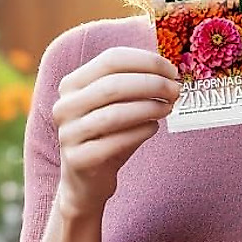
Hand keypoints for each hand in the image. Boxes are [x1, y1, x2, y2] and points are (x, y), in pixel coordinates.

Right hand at [52, 46, 178, 217]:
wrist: (86, 181)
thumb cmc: (108, 136)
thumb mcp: (117, 106)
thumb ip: (135, 86)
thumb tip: (170, 73)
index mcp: (72, 85)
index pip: (111, 59)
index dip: (146, 61)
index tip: (172, 71)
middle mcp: (65, 106)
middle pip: (113, 85)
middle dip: (152, 84)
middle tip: (176, 90)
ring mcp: (68, 134)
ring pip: (114, 114)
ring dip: (148, 108)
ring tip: (169, 108)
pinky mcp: (78, 160)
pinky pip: (115, 142)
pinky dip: (140, 131)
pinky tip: (154, 127)